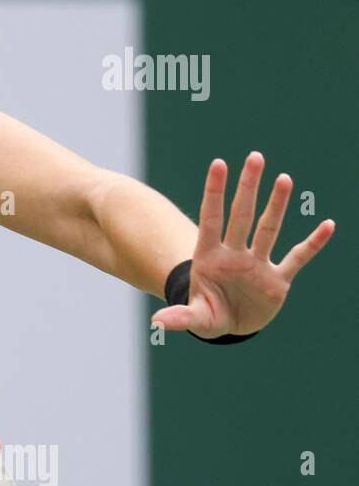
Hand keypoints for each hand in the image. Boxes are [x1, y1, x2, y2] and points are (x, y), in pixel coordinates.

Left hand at [150, 152, 335, 337]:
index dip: (214, 191)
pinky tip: (327, 225)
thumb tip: (157, 322)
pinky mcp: (277, 281)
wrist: (231, 328)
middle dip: (247, 187)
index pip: (211, 218)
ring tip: (283, 178)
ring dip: (277, 205)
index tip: (219, 163)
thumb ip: (179, 318)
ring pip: (269, 228)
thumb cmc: (208, 315)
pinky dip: (313, 244)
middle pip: (241, 215)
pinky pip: (298, 258)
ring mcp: (257, 265)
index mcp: (210, 257)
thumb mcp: (194, 319)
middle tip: (255, 157)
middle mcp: (234, 254)